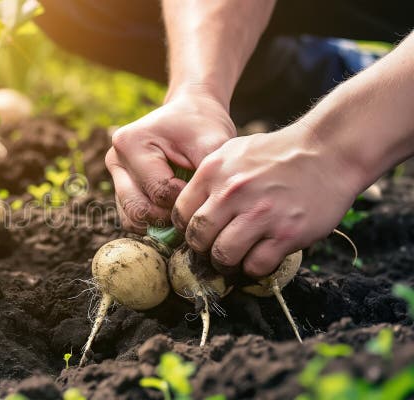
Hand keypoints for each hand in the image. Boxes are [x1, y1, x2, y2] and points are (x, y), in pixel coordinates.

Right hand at [106, 90, 235, 231]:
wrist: (190, 111)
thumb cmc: (203, 126)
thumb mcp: (213, 144)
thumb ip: (207, 177)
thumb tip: (199, 216)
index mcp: (131, 143)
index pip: (159, 192)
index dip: (187, 201)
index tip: (205, 192)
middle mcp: (115, 158)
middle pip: (139, 209)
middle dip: (170, 217)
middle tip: (194, 209)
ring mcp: (114, 174)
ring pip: (131, 217)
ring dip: (158, 223)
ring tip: (183, 211)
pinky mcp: (119, 185)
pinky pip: (130, 217)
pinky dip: (151, 222)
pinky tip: (172, 212)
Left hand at [171, 125, 359, 276]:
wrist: (328, 152)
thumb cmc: (278, 153)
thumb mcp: (234, 152)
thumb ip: (209, 178)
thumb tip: (189, 209)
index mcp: (213, 171)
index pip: (180, 213)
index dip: (186, 229)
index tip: (198, 233)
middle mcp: (232, 193)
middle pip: (198, 238)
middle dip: (202, 250)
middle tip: (213, 250)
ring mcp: (260, 214)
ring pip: (223, 256)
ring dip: (226, 264)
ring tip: (234, 260)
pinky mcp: (286, 233)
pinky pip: (256, 265)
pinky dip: (254, 268)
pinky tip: (260, 257)